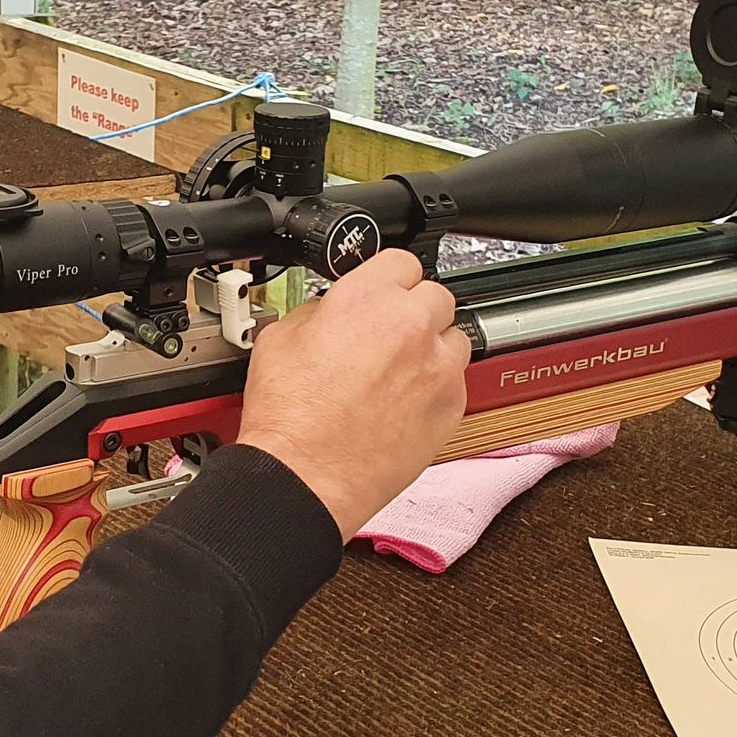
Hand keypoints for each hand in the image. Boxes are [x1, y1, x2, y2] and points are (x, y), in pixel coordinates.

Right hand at [234, 249, 470, 540]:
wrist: (305, 476)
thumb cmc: (290, 419)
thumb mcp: (279, 339)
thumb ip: (318, 312)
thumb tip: (331, 311)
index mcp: (367, 298)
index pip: (402, 260)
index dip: (389, 277)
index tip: (385, 291)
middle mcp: (410, 326)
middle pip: (436, 295)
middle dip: (414, 311)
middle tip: (389, 334)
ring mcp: (437, 367)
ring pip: (454, 337)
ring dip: (432, 347)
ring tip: (400, 371)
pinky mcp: (452, 406)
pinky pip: (456, 381)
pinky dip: (437, 386)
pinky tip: (405, 402)